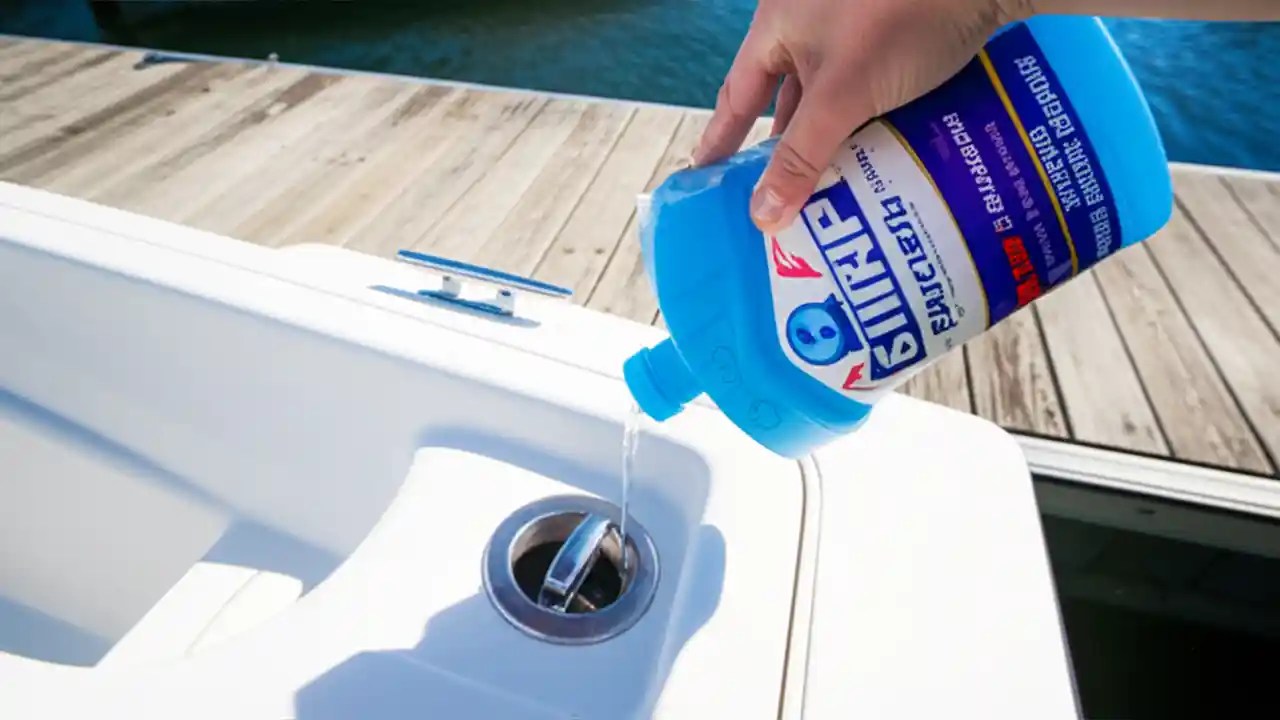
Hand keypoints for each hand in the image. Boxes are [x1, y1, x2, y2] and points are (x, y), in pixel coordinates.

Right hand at [692, 0, 1031, 233]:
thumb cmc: (901, 18)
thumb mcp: (843, 95)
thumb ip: (800, 155)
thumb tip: (762, 216)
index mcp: (778, 26)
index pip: (736, 97)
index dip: (720, 141)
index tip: (705, 180)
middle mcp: (807, 21)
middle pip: (783, 100)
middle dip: (784, 151)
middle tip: (776, 202)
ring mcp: (853, 26)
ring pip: (829, 97)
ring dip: (829, 141)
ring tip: (828, 194)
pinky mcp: (893, 32)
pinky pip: (865, 88)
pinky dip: (863, 124)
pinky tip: (873, 159)